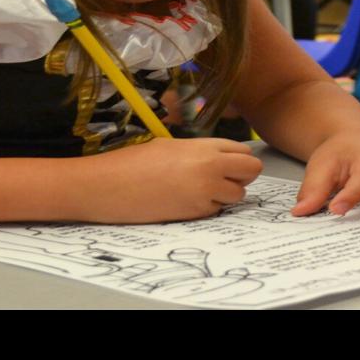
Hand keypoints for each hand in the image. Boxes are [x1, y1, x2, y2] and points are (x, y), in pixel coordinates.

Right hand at [79, 138, 262, 222]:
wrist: (106, 186)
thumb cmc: (132, 163)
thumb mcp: (170, 146)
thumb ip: (201, 152)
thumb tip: (221, 160)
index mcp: (204, 146)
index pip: (244, 151)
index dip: (237, 159)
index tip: (227, 165)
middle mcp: (211, 167)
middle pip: (252, 171)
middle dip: (242, 176)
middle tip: (222, 180)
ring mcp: (206, 191)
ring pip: (237, 195)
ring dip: (224, 195)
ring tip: (197, 191)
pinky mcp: (196, 212)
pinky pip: (216, 210)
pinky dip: (206, 208)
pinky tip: (182, 201)